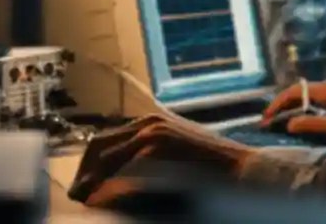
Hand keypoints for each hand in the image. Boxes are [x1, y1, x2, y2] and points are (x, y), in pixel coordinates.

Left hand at [74, 114, 252, 204]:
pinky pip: (123, 171)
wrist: (245, 171)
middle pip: (99, 145)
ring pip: (106, 157)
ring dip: (93, 180)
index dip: (88, 165)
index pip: (104, 140)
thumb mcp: (175, 157)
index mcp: (151, 124)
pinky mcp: (160, 148)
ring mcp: (154, 133)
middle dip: (85, 172)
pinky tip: (104, 201)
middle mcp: (149, 124)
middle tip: (80, 196)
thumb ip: (148, 160)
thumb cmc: (214, 170)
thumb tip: (115, 179)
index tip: (82, 186)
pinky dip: (110, 188)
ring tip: (87, 200)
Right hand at [261, 80, 325, 150]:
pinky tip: (303, 128)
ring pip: (309, 102)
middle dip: (283, 107)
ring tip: (281, 126)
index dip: (278, 103)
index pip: (296, 91)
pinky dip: (306, 116)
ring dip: (294, 112)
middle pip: (301, 94)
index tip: (266, 118)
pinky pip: (319, 108)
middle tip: (269, 123)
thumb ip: (313, 124)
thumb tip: (289, 124)